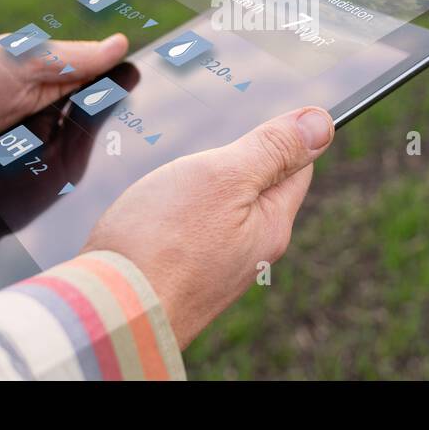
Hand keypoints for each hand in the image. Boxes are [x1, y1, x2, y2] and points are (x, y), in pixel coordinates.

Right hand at [83, 106, 334, 348]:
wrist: (105, 313)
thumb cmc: (163, 242)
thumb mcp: (225, 177)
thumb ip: (272, 150)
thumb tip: (323, 123)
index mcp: (270, 226)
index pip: (297, 168)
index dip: (281, 136)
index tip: (260, 116)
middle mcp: (248, 253)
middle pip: (254, 189)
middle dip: (234, 161)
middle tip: (208, 143)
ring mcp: (211, 269)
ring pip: (215, 211)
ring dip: (198, 188)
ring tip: (173, 180)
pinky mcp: (174, 278)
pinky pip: (183, 234)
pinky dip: (172, 214)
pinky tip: (150, 213)